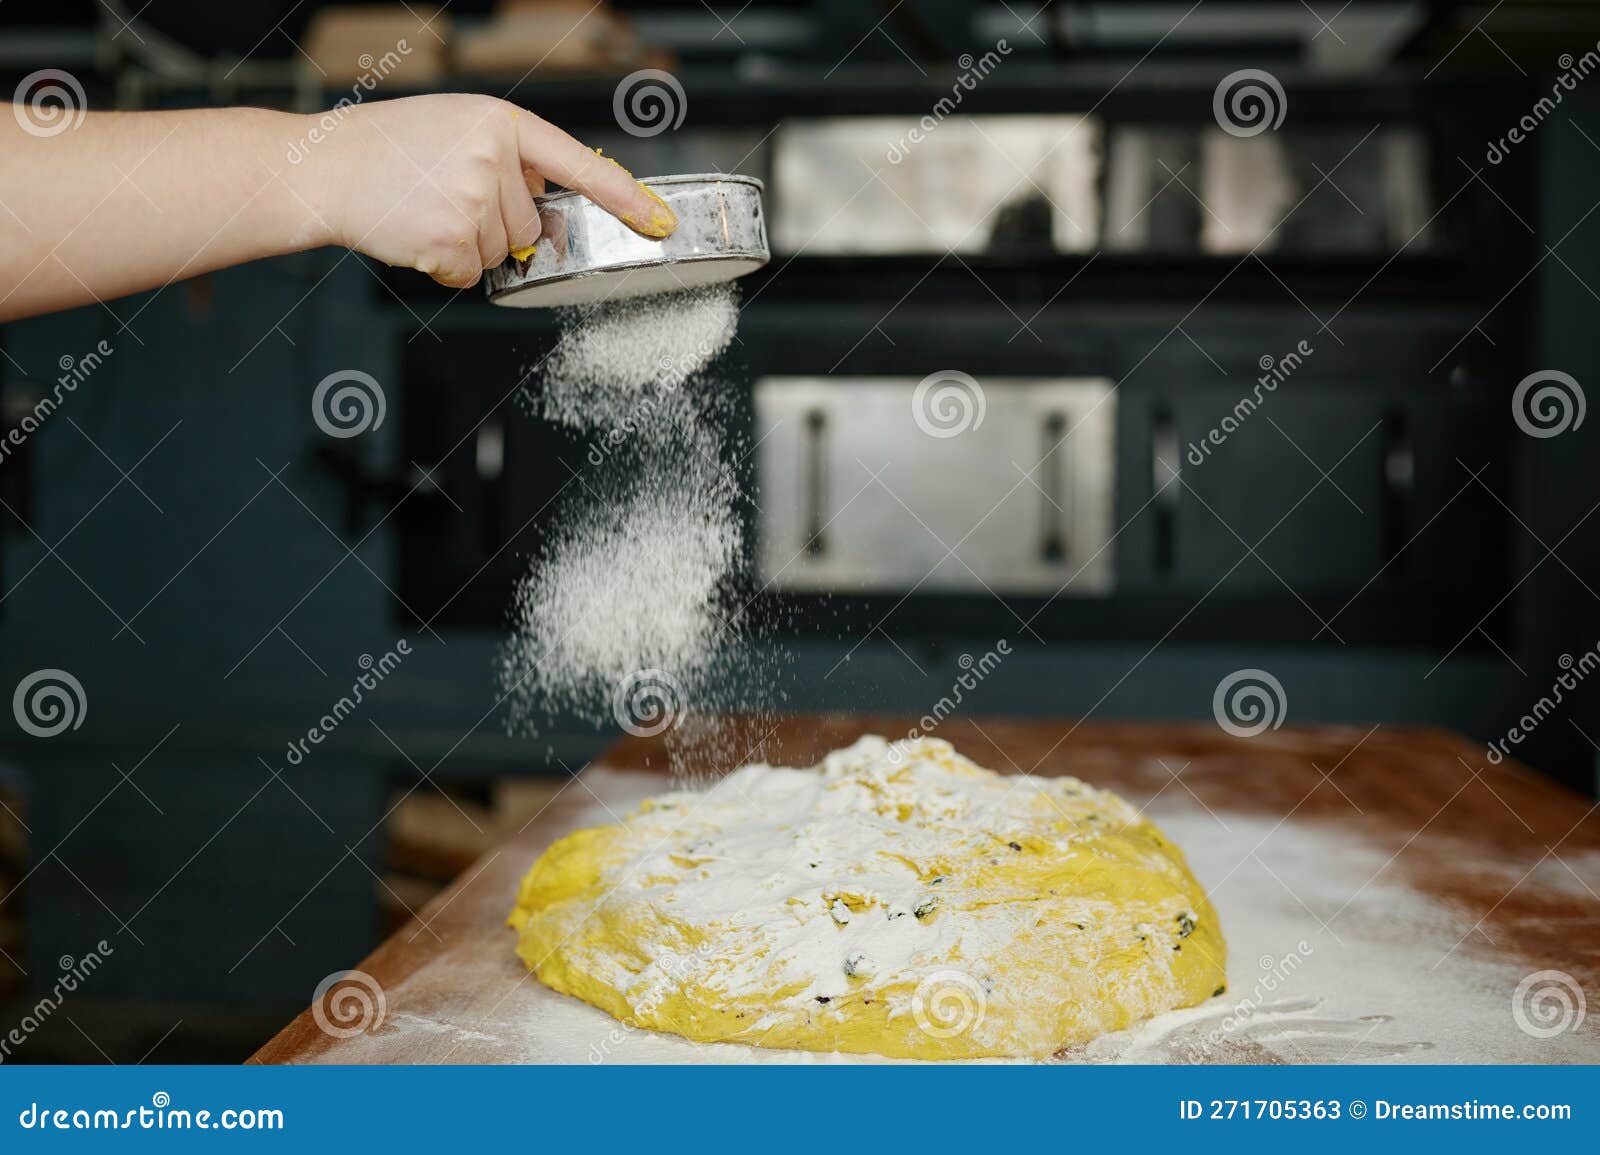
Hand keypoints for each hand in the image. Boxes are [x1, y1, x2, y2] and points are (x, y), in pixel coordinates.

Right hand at [294, 93, 676, 288]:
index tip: (660, 221)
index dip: (626, 197)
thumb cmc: (384, 148)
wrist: (323, 167)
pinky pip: (470, 274)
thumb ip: (507, 154)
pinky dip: (443, 265)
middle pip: (529, 224)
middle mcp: (494, 159)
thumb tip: (546, 194)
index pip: (579, 165)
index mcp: (500, 123)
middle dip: (493, 224)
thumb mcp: (455, 126)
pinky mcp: (453, 240)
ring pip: (501, 252)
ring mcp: (474, 201)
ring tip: (424, 210)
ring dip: (467, 245)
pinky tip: (415, 233)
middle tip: (442, 198)